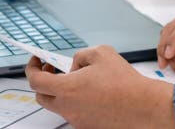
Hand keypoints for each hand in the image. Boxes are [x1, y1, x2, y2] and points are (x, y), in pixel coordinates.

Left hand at [26, 46, 174, 128]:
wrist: (141, 106)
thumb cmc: (123, 81)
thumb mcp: (101, 52)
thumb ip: (80, 55)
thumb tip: (75, 65)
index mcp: (65, 88)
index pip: (35, 80)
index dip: (32, 68)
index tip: (37, 60)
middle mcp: (67, 107)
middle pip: (42, 96)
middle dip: (43, 81)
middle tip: (53, 70)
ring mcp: (76, 119)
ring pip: (59, 104)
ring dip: (62, 91)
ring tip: (81, 79)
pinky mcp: (87, 125)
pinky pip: (75, 111)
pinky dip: (77, 100)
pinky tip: (94, 91)